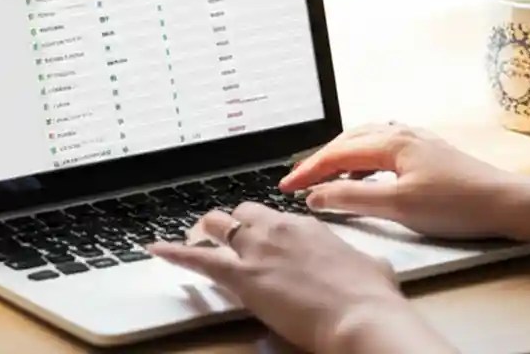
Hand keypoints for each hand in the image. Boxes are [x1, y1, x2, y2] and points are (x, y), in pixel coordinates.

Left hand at [148, 203, 445, 352]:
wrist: (361, 315)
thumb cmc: (371, 299)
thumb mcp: (373, 270)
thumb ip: (362, 264)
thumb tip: (370, 269)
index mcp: (308, 227)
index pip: (273, 216)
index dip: (261, 226)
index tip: (257, 234)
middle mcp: (279, 230)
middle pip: (241, 215)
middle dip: (229, 224)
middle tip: (219, 235)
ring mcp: (259, 251)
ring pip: (217, 226)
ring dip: (203, 232)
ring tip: (191, 237)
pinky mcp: (243, 277)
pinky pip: (198, 259)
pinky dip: (174, 253)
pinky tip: (157, 249)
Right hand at [279, 123, 516, 239]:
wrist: (503, 202)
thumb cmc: (455, 204)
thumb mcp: (398, 206)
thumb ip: (353, 199)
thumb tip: (317, 196)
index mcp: (390, 142)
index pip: (336, 155)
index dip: (308, 171)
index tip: (286, 186)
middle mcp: (401, 133)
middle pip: (348, 141)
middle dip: (320, 160)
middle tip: (298, 181)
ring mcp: (416, 140)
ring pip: (366, 141)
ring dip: (341, 156)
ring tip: (325, 177)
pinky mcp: (428, 152)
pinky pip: (383, 146)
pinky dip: (363, 158)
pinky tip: (366, 173)